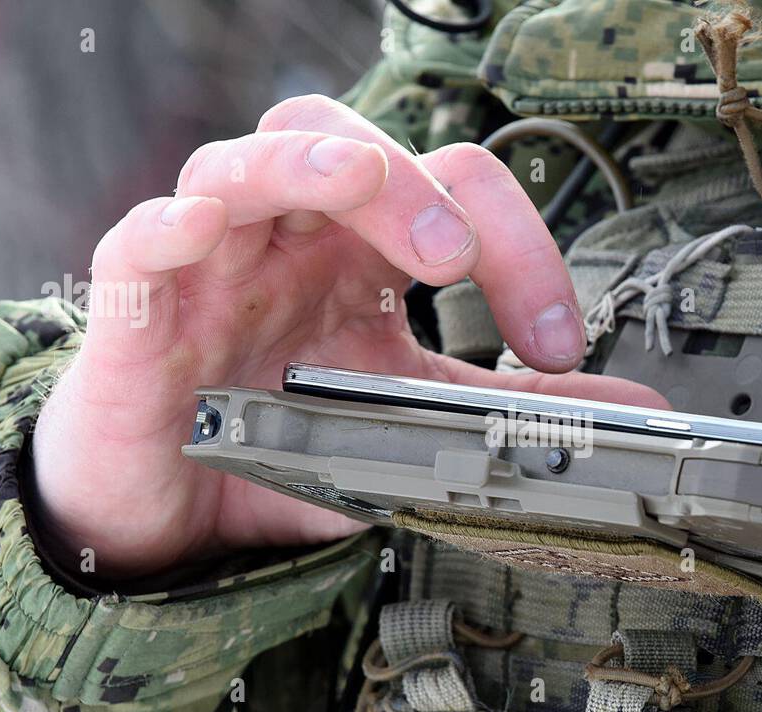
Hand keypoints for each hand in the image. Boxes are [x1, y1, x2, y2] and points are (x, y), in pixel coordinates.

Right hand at [31, 95, 665, 576]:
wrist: (175, 516)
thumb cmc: (276, 447)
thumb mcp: (405, 423)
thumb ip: (502, 409)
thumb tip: (625, 406)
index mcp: (359, 259)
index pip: (449, 194)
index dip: (518, 251)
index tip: (555, 345)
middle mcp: (289, 244)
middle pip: (348, 145)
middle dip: (414, 185)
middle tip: (459, 261)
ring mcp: (211, 269)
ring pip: (244, 164)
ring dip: (308, 163)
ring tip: (358, 181)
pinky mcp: (136, 313)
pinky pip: (140, 243)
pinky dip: (172, 228)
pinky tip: (204, 228)